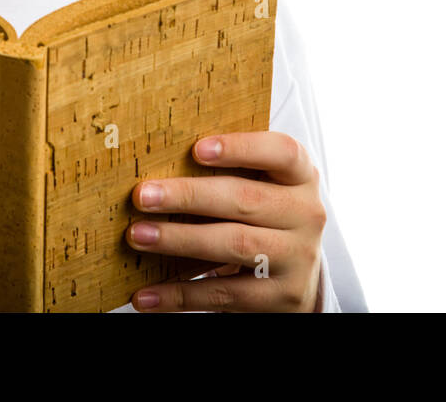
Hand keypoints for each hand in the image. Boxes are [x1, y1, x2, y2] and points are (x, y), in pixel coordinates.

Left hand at [125, 131, 326, 311]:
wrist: (298, 274)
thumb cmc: (264, 214)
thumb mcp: (263, 186)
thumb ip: (230, 170)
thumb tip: (160, 161)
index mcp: (301, 176)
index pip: (282, 152)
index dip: (240, 148)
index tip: (196, 149)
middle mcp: (306, 214)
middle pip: (245, 200)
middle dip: (188, 196)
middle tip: (143, 196)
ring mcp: (297, 257)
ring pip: (234, 245)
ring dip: (180, 239)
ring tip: (139, 235)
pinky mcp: (281, 297)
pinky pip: (224, 294)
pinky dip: (180, 294)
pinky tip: (147, 293)